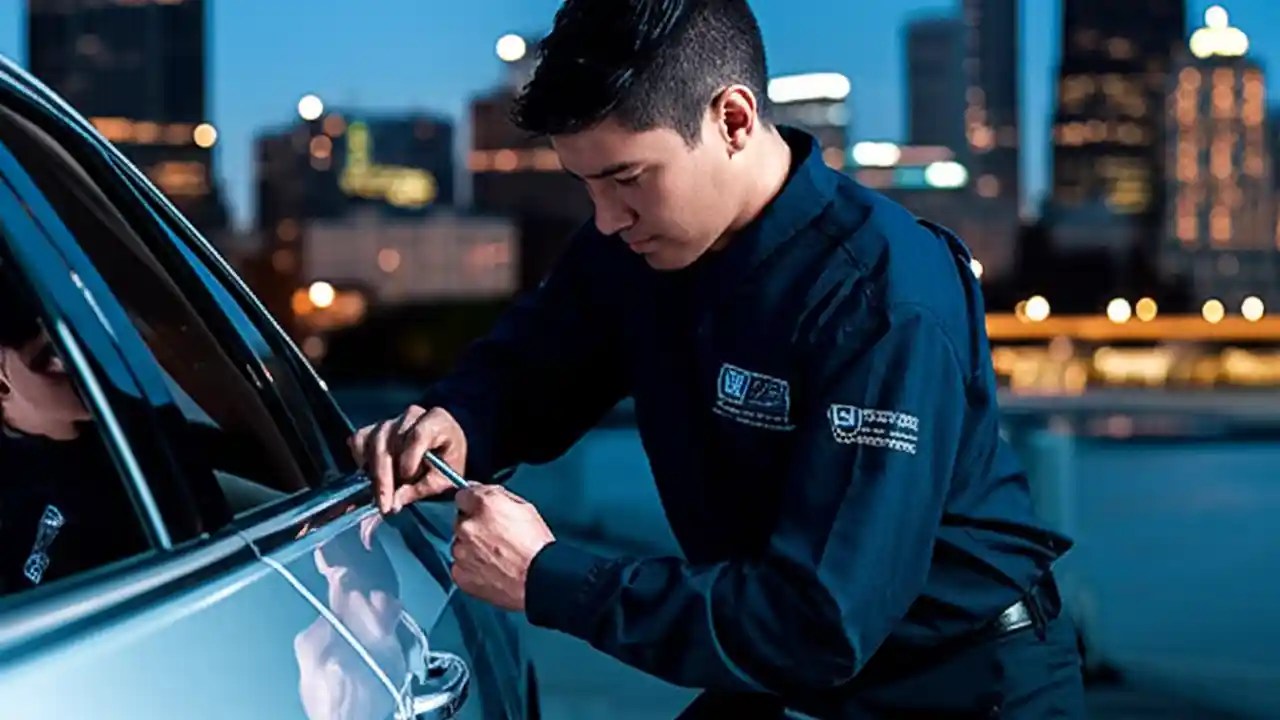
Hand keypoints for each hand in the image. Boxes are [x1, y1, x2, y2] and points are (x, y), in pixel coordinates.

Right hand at [348, 405, 467, 513]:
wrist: (441, 456)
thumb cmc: (447, 465)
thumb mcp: (444, 480)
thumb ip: (423, 488)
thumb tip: (395, 501)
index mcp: (437, 420)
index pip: (418, 434)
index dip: (409, 458)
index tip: (406, 479)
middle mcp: (413, 415)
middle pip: (390, 438)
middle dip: (385, 474)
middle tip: (384, 503)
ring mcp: (392, 420)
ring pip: (374, 440)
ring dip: (375, 471)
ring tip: (381, 495)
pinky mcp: (374, 428)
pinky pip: (359, 440)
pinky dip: (361, 459)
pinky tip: (371, 475)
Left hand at [451, 485, 554, 611]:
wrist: (539, 579)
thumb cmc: (536, 546)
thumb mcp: (525, 508)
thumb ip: (498, 496)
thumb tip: (483, 491)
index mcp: (484, 504)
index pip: (463, 495)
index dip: (473, 502)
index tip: (479, 509)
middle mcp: (467, 526)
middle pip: (461, 521)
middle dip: (474, 526)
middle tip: (496, 538)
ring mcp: (461, 551)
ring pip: (460, 544)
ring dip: (471, 548)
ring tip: (496, 557)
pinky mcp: (460, 574)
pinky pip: (460, 566)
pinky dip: (471, 567)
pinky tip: (490, 570)